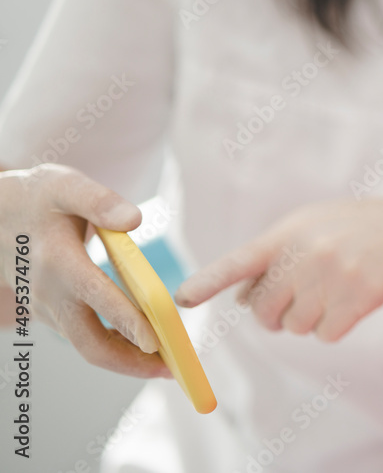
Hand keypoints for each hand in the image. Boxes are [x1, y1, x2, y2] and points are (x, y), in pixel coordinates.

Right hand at [0, 164, 168, 377]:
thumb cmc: (36, 197)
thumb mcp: (65, 186)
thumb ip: (99, 201)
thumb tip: (134, 219)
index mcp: (58, 260)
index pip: (96, 297)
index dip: (127, 321)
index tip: (156, 341)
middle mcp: (51, 293)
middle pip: (90, 343)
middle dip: (132, 362)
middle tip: (173, 369)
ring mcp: (49, 309)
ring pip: (88, 347)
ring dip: (127, 361)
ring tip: (168, 365)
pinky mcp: (52, 314)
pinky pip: (84, 338)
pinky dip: (115, 348)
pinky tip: (145, 349)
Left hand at [173, 197, 382, 341]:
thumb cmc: (341, 230)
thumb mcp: (303, 229)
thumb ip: (268, 260)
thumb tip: (240, 302)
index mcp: (286, 234)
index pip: (239, 261)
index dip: (208, 281)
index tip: (181, 299)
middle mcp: (307, 254)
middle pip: (264, 312)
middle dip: (273, 314)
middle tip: (295, 299)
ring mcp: (333, 277)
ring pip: (295, 327)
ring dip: (306, 320)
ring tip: (327, 292)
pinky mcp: (358, 299)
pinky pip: (325, 336)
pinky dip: (332, 327)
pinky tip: (347, 302)